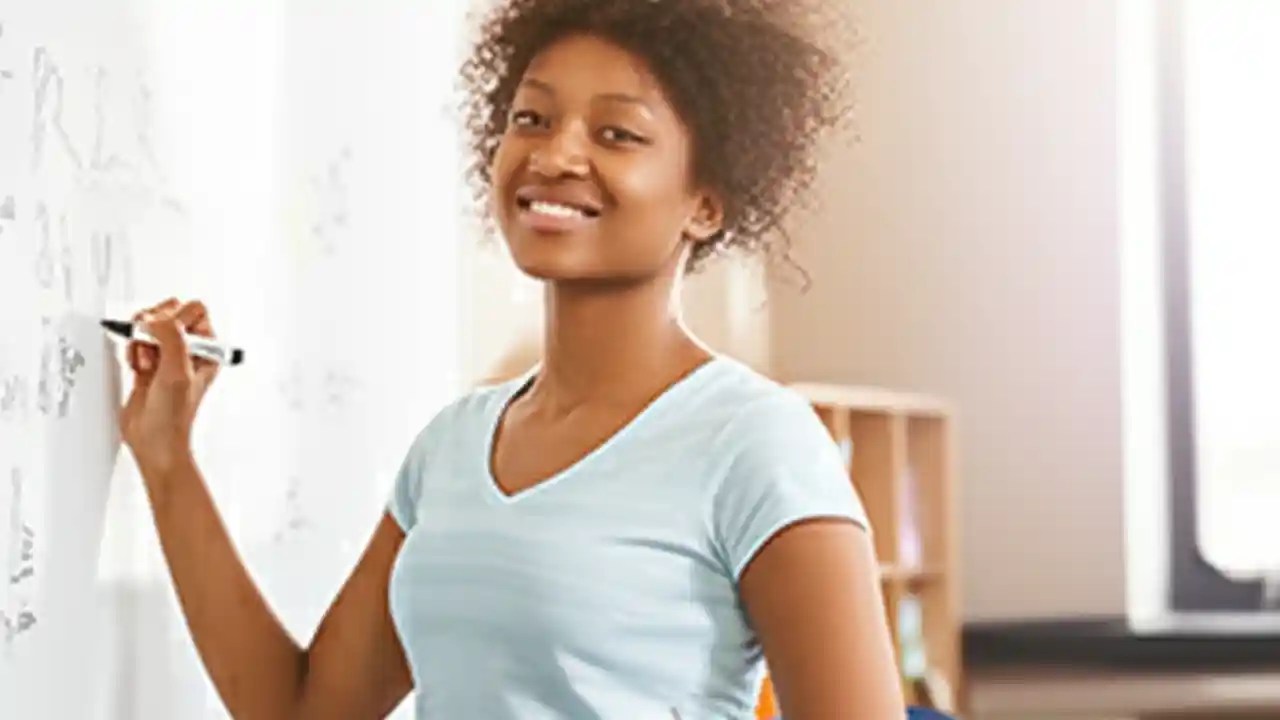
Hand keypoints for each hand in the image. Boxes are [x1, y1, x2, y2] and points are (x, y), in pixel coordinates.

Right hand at [119, 298, 220, 475]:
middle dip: (154, 325)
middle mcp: (189, 350)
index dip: (176, 316)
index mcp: (207, 349)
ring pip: (150, 326)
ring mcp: (167, 356)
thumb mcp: (177, 372)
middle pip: (169, 313)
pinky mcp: (148, 363)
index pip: (195, 310)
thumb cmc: (173, 415)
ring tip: (146, 361)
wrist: (153, 441)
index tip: (165, 334)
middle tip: (151, 344)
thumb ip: (172, 338)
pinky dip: (133, 349)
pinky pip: (137, 341)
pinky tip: (137, 366)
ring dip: (142, 339)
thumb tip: (158, 318)